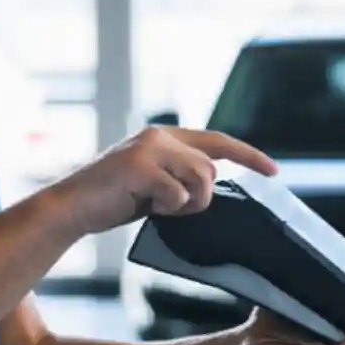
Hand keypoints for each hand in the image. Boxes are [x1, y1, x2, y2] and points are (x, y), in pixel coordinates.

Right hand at [47, 126, 278, 236]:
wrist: (70, 208)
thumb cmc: (113, 200)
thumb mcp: (156, 184)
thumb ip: (182, 176)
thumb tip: (213, 185)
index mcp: (165, 136)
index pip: (218, 142)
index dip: (248, 156)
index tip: (273, 171)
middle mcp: (159, 136)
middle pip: (211, 169)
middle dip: (200, 197)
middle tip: (170, 207)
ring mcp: (149, 148)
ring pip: (200, 179)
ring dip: (185, 203)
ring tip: (156, 205)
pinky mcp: (139, 166)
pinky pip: (177, 195)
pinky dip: (166, 209)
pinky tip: (142, 204)